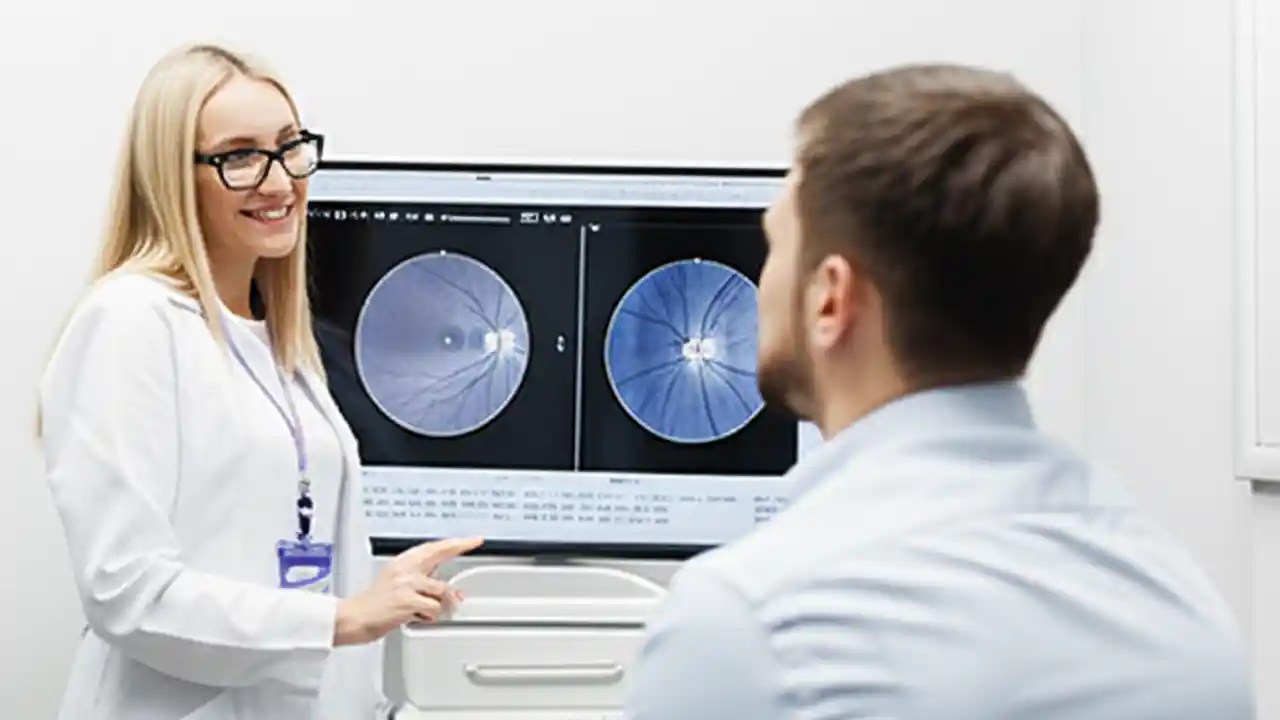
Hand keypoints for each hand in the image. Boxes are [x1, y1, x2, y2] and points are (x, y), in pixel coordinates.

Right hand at [333, 536, 482, 645]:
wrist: (354, 618)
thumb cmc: (375, 604)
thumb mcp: (396, 583)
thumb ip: (421, 580)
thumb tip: (449, 587)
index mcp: (402, 562)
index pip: (432, 548)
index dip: (453, 543)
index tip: (471, 539)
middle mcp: (404, 568)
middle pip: (439, 553)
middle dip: (459, 547)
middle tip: (475, 542)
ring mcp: (406, 583)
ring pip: (442, 590)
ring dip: (439, 604)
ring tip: (423, 610)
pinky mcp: (407, 600)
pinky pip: (434, 608)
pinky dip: (430, 616)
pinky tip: (416, 617)